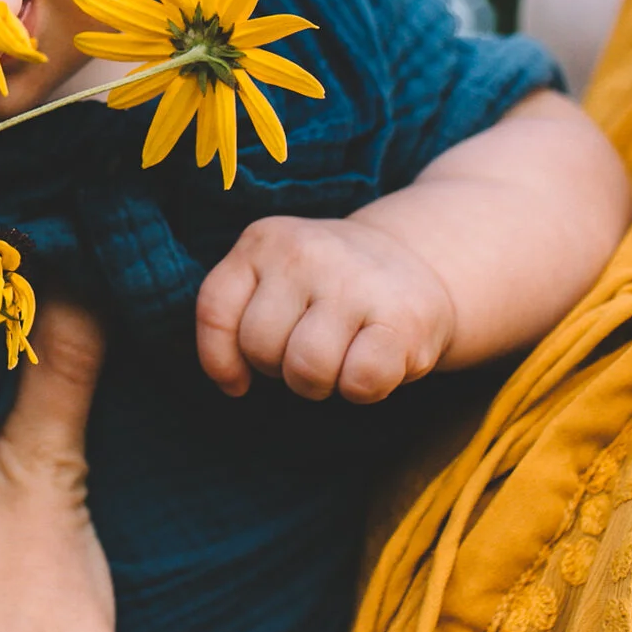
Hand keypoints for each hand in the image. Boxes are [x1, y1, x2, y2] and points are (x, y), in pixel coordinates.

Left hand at [196, 215, 455, 402]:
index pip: (215, 309)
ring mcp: (355, 281)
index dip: (219, 359)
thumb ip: (237, 318)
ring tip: (340, 356)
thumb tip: (233, 384)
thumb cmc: (327, 288)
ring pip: (306, 369)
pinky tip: (375, 360)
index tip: (238, 381)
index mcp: (264, 240)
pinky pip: (360, 383)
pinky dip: (364, 390)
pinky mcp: (402, 318)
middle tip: (310, 349)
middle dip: (280, 368)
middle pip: (260, 348)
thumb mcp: (272, 279)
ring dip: (321, 384)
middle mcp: (305, 252)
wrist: (415, 261)